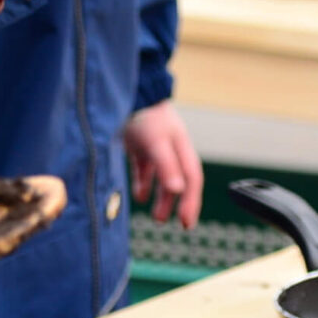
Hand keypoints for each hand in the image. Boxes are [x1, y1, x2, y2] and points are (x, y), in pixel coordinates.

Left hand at [124, 100, 203, 227]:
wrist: (126, 91)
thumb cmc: (144, 114)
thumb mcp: (156, 142)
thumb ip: (166, 166)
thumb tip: (177, 190)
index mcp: (181, 147)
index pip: (192, 179)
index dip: (191, 202)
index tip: (186, 223)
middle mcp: (171, 148)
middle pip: (179, 181)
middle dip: (179, 204)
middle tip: (178, 225)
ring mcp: (154, 146)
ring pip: (163, 178)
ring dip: (161, 198)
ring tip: (157, 218)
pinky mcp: (139, 145)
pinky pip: (145, 170)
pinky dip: (144, 184)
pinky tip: (140, 197)